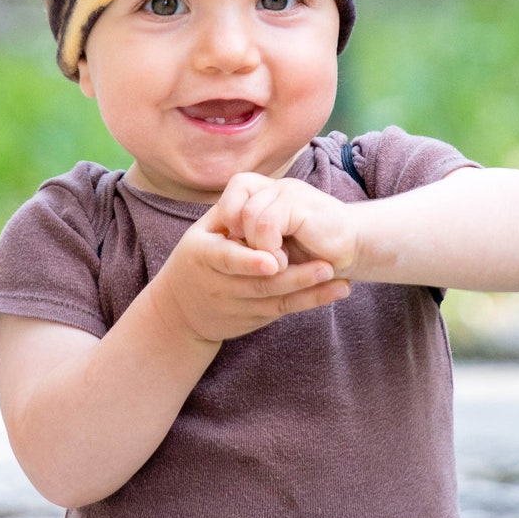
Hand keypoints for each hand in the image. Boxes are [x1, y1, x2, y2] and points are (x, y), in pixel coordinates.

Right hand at [146, 196, 351, 344]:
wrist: (180, 312)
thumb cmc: (196, 260)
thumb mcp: (201, 234)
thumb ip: (229, 215)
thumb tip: (259, 198)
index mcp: (203, 256)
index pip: (226, 259)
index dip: (248, 262)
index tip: (272, 261)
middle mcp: (220, 286)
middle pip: (260, 284)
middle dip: (295, 276)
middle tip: (326, 266)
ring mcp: (237, 306)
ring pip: (276, 300)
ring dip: (310, 291)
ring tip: (338, 280)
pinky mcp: (253, 320)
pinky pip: (283, 310)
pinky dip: (310, 301)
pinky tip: (335, 291)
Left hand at [212, 172, 361, 277]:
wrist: (356, 249)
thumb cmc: (314, 250)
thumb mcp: (275, 242)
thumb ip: (253, 234)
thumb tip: (222, 240)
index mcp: (270, 191)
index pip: (235, 188)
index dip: (229, 214)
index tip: (238, 240)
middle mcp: (278, 186)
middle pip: (236, 200)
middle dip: (238, 232)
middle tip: (252, 254)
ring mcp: (290, 192)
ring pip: (249, 214)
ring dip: (256, 245)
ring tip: (272, 263)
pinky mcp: (300, 205)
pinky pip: (266, 222)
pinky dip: (268, 247)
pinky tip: (281, 262)